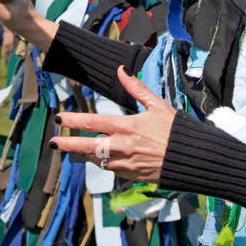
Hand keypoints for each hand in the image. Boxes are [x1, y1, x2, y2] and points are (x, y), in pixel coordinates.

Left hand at [51, 67, 174, 182]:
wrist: (191, 158)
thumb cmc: (175, 130)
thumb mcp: (157, 105)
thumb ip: (136, 88)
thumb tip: (121, 70)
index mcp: (127, 126)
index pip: (93, 122)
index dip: (74, 120)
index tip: (60, 118)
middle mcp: (122, 146)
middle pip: (87, 146)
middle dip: (68, 144)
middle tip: (54, 142)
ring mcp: (125, 163)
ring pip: (97, 160)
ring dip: (86, 153)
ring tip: (78, 148)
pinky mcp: (131, 175)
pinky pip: (111, 169)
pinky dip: (104, 163)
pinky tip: (103, 157)